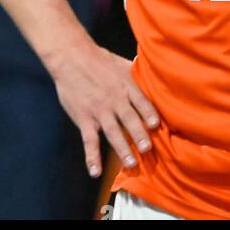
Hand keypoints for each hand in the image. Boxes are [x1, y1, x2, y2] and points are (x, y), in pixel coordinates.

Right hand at [47, 42, 160, 177]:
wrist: (71, 57)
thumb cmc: (100, 60)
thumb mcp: (122, 64)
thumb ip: (139, 75)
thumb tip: (158, 73)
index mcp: (126, 85)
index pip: (141, 101)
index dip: (149, 113)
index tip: (157, 125)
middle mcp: (114, 99)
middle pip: (129, 119)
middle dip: (139, 134)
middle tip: (148, 149)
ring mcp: (99, 110)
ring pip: (113, 132)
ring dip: (122, 149)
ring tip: (131, 164)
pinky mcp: (84, 118)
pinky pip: (89, 140)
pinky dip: (92, 157)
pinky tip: (95, 172)